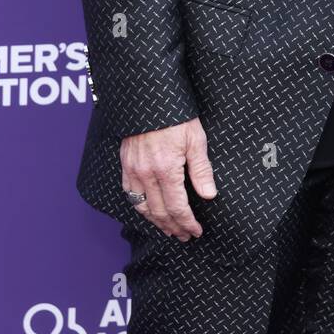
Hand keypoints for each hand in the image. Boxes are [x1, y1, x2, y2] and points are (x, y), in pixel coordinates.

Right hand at [120, 118, 215, 240]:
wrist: (149, 97)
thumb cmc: (176, 116)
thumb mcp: (196, 139)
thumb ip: (201, 170)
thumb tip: (209, 195)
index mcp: (166, 169)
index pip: (177, 207)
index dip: (187, 223)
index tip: (196, 231)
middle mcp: (146, 174)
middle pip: (159, 212)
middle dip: (173, 227)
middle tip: (184, 236)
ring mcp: (133, 170)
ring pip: (142, 208)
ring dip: (156, 222)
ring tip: (168, 229)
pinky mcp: (125, 165)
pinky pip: (129, 194)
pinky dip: (139, 207)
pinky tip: (149, 210)